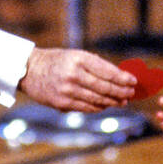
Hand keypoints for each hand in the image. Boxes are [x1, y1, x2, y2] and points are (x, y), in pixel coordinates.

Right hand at [19, 47, 137, 111]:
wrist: (29, 70)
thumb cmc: (57, 61)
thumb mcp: (75, 55)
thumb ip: (95, 65)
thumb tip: (119, 77)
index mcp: (78, 59)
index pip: (107, 71)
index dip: (122, 78)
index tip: (133, 81)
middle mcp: (73, 75)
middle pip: (104, 87)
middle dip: (121, 92)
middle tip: (131, 93)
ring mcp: (67, 91)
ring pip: (97, 100)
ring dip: (113, 102)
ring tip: (122, 101)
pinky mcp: (62, 103)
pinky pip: (86, 108)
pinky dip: (99, 107)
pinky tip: (106, 105)